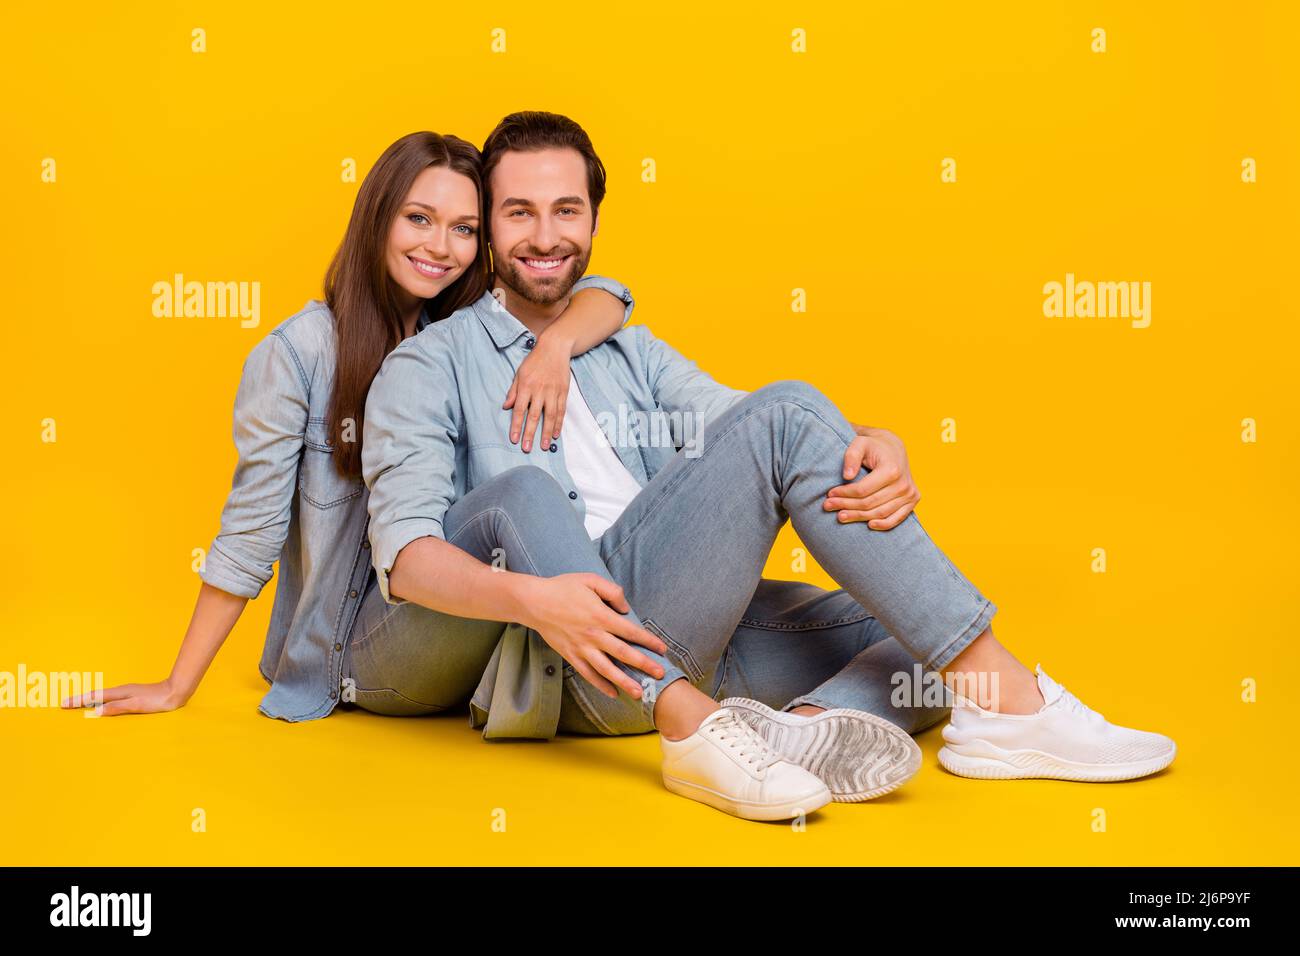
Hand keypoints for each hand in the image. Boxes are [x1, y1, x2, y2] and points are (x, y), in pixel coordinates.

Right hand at [61, 678, 188, 715]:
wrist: (176, 692)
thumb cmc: (158, 700)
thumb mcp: (136, 706)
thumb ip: (117, 707)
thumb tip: (96, 710)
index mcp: (120, 693)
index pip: (95, 697)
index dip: (79, 700)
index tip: (64, 703)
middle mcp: (122, 690)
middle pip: (96, 695)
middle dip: (80, 699)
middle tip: (64, 703)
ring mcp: (128, 692)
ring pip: (104, 695)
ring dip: (90, 699)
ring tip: (78, 703)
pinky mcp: (134, 695)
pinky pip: (112, 698)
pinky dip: (102, 700)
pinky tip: (103, 703)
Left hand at [503, 334, 572, 452]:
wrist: (555, 348)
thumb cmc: (534, 361)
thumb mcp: (519, 373)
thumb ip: (513, 391)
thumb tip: (506, 407)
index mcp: (526, 386)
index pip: (520, 410)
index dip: (516, 426)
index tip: (514, 439)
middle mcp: (539, 390)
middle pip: (534, 416)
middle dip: (530, 433)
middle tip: (527, 448)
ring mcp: (553, 391)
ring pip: (550, 416)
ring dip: (547, 432)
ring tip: (545, 446)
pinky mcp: (563, 391)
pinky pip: (561, 411)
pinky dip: (559, 423)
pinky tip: (557, 434)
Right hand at [517, 574, 668, 699]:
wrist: (534, 602)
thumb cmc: (563, 588)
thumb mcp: (590, 580)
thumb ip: (612, 591)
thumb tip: (626, 608)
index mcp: (600, 616)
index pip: (630, 631)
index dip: (648, 641)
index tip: (662, 649)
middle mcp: (593, 635)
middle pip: (623, 653)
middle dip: (643, 665)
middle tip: (660, 674)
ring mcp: (581, 648)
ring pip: (606, 669)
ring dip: (624, 682)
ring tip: (639, 693)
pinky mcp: (570, 655)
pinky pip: (588, 674)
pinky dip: (600, 685)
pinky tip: (613, 693)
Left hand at [824, 427, 920, 529]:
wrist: (893, 448)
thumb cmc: (873, 446)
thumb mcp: (860, 443)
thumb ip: (852, 455)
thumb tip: (846, 476)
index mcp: (891, 469)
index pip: (862, 490)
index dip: (844, 494)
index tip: (829, 494)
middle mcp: (903, 483)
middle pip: (870, 503)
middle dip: (846, 506)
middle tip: (828, 506)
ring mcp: (910, 493)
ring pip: (880, 513)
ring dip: (859, 517)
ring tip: (841, 516)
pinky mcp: (913, 500)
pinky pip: (897, 518)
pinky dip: (883, 525)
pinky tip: (868, 525)